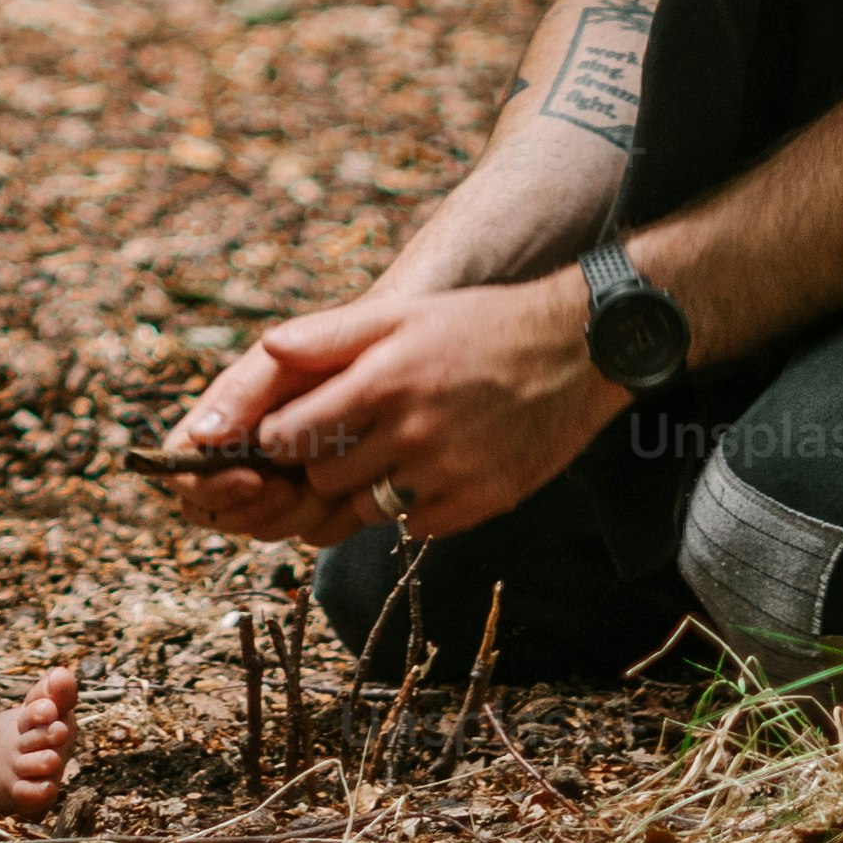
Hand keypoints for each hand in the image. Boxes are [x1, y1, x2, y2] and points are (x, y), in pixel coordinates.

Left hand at [167, 273, 628, 547]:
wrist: (577, 350)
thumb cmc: (479, 326)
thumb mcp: (403, 314)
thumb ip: (329, 336)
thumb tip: (265, 352)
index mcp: (385, 380)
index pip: (294, 435)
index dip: (280, 438)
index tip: (289, 431)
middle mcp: (413, 432)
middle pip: (325, 478)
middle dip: (319, 464)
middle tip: (337, 443)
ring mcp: (449, 474)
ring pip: (366, 510)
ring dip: (363, 490)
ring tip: (384, 456)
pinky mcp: (482, 503)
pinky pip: (415, 527)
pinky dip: (411, 508)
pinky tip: (428, 471)